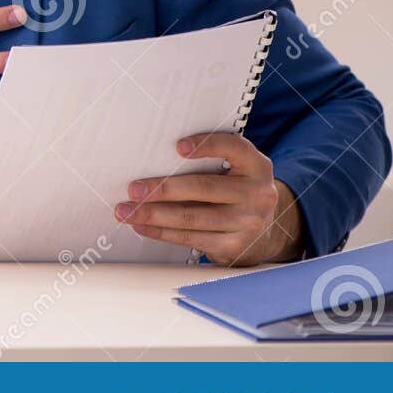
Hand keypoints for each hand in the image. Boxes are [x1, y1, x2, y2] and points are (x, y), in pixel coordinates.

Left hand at [115, 132, 304, 265]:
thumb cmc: (236, 190)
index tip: (178, 147)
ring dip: (153, 214)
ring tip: (126, 211)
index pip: (233, 148)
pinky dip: (161, 232)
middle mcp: (257, 194)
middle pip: (203, 188)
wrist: (266, 231)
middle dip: (163, 189)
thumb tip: (154, 159)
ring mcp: (248, 223)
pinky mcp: (234, 247)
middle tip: (133, 189)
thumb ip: (211, 160)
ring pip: (192, 217)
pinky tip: (142, 226)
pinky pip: (190, 238)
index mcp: (256, 165)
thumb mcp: (236, 170)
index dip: (206, 145)